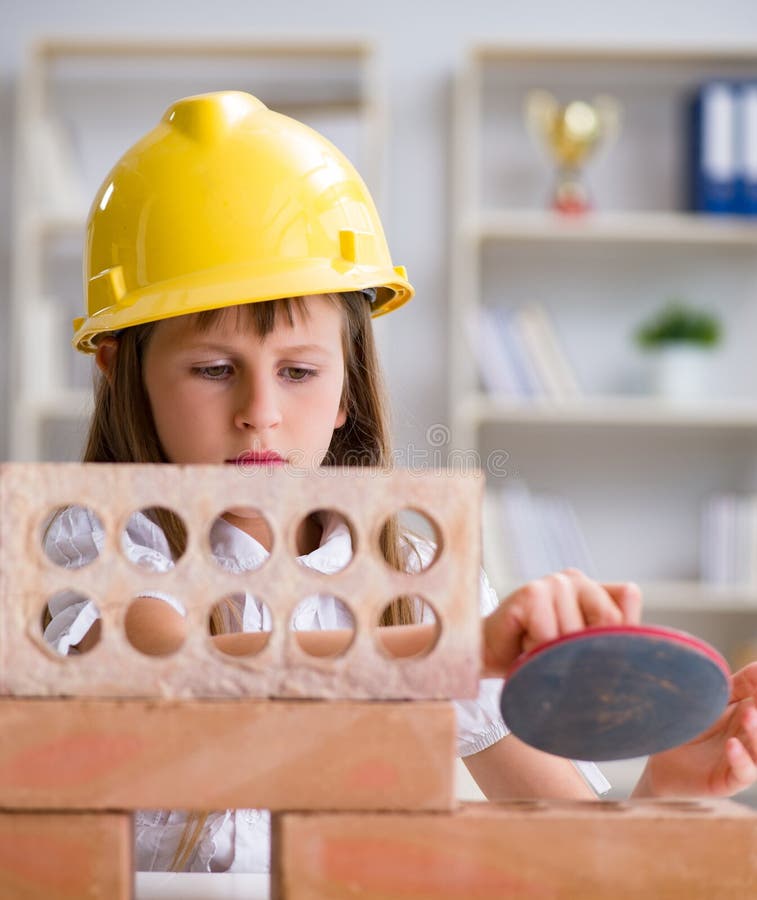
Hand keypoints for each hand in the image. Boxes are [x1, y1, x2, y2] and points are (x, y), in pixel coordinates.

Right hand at [481, 568, 641, 677]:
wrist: (490, 656)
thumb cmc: (538, 653)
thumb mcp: (583, 648)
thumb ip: (614, 632)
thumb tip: (638, 612)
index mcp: (594, 587)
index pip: (627, 600)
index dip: (614, 635)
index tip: (589, 653)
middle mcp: (575, 578)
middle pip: (607, 620)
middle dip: (584, 650)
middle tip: (557, 654)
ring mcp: (552, 582)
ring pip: (575, 633)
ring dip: (555, 655)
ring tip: (536, 649)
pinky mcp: (530, 592)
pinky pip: (548, 635)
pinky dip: (536, 651)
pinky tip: (522, 644)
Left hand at [635, 661, 756, 797]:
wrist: (661, 757)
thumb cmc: (690, 726)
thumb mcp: (713, 701)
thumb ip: (737, 685)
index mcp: (749, 714)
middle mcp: (751, 737)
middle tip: (755, 703)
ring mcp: (743, 760)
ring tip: (748, 716)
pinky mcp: (730, 780)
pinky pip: (743, 772)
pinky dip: (741, 759)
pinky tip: (731, 744)